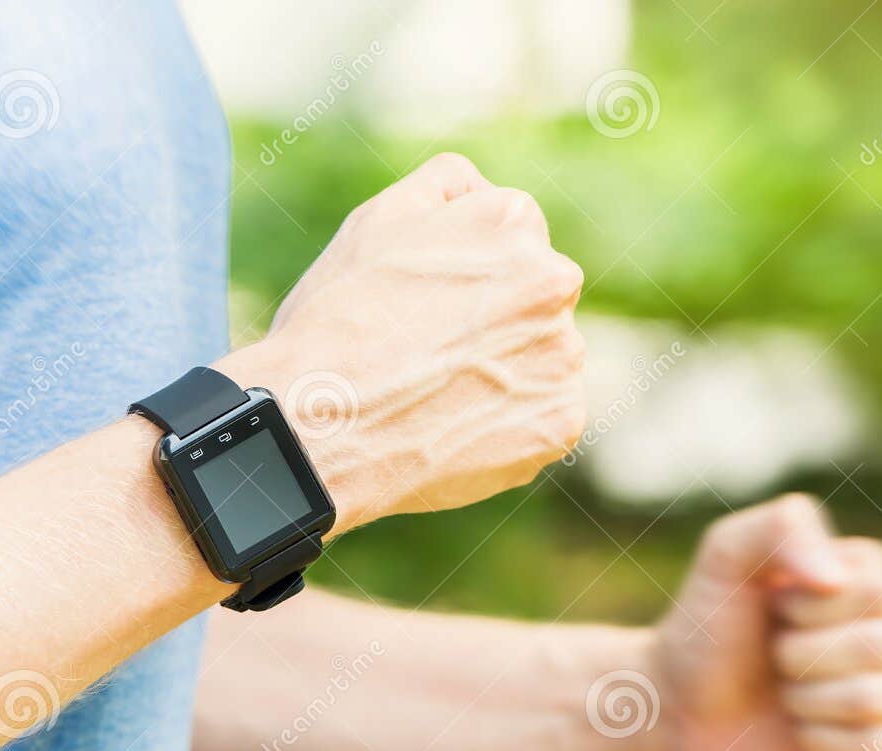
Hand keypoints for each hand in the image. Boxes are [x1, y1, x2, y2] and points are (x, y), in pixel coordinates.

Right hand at [217, 152, 585, 531]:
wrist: (318, 433)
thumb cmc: (334, 324)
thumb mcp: (375, 222)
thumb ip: (444, 187)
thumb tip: (482, 191)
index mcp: (512, 222)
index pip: (512, 237)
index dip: (464, 273)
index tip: (422, 305)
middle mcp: (554, 282)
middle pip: (532, 299)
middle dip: (491, 321)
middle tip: (422, 354)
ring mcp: (563, 357)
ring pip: (539, 361)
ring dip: (502, 374)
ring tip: (431, 398)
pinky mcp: (560, 423)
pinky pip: (540, 421)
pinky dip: (506, 429)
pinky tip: (451, 431)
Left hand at [652, 494, 881, 750]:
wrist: (672, 709)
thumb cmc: (703, 631)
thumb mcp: (725, 557)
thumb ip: (782, 526)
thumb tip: (836, 579)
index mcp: (865, 583)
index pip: (878, 586)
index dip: (810, 603)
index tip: (772, 607)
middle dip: (801, 654)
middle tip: (771, 658)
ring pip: (877, 699)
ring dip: (805, 700)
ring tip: (780, 696)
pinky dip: (822, 744)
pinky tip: (798, 736)